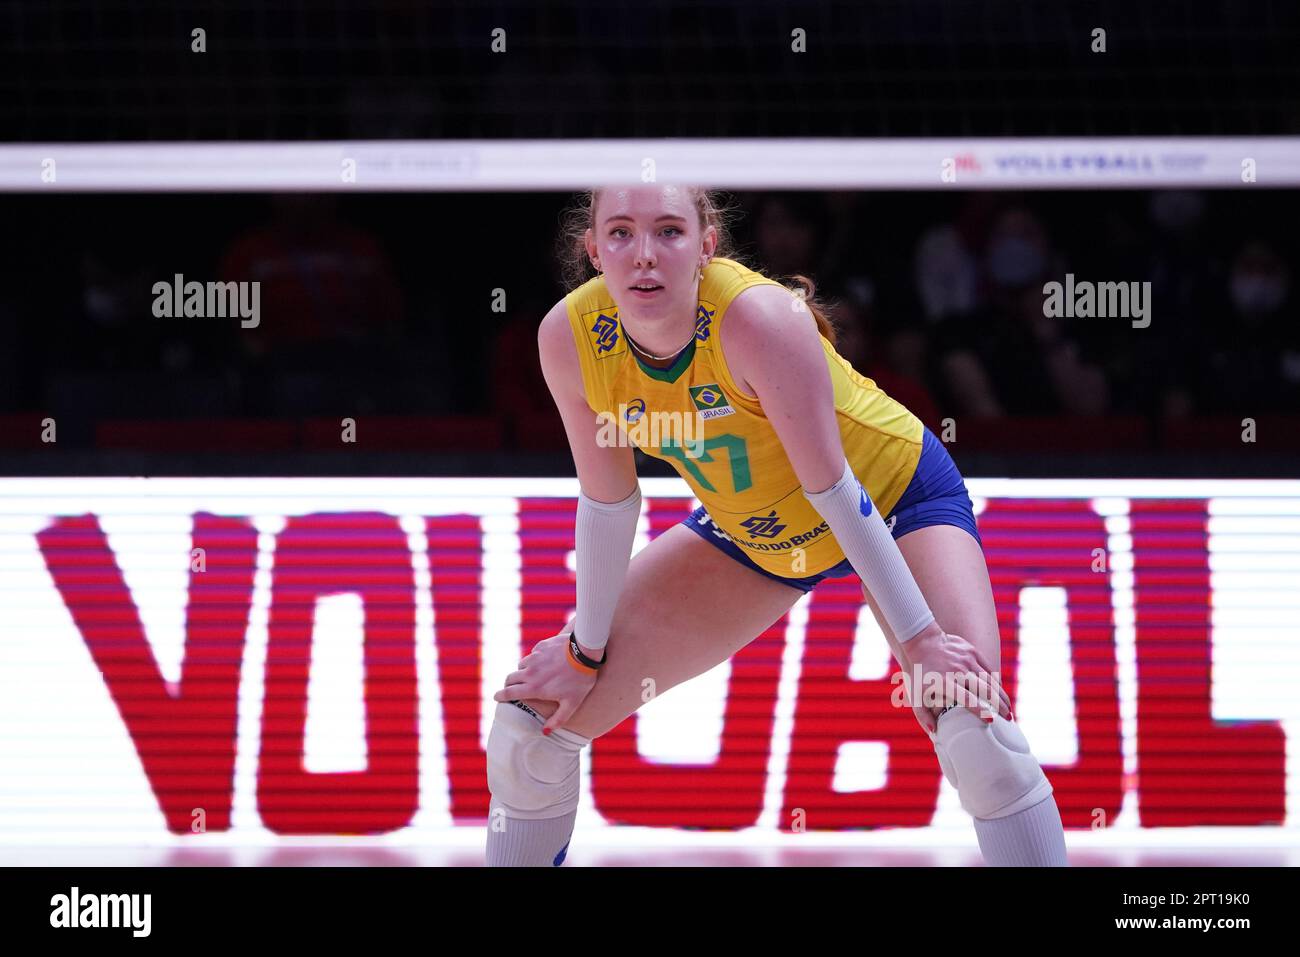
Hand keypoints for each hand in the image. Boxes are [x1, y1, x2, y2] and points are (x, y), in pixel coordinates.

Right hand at [492, 626, 599, 734]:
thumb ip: (558, 719)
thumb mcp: (572, 704)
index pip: (509, 693)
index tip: (496, 697)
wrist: (585, 651)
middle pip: (510, 678)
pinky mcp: (541, 647)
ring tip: (531, 676)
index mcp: (534, 688)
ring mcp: (535, 657)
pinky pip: (532, 655)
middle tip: (511, 688)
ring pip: (521, 666)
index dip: (500, 696)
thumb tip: (545, 731)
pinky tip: (545, 662)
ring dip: (522, 672)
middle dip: (508, 684)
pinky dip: (534, 660)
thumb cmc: (580, 680)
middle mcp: (530, 672)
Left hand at [897, 622, 1012, 734]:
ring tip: (1007, 707)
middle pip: (984, 690)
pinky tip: (999, 692)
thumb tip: (935, 733)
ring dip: (1000, 694)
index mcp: (944, 682)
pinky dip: (995, 681)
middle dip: (999, 705)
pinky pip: (987, 669)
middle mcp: (957, 670)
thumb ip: (923, 716)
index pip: (967, 699)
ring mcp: (966, 659)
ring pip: (989, 680)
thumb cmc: (918, 673)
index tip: (991, 720)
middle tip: (1008, 718)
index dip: (980, 710)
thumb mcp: (915, 695)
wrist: (921, 641)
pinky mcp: (971, 651)